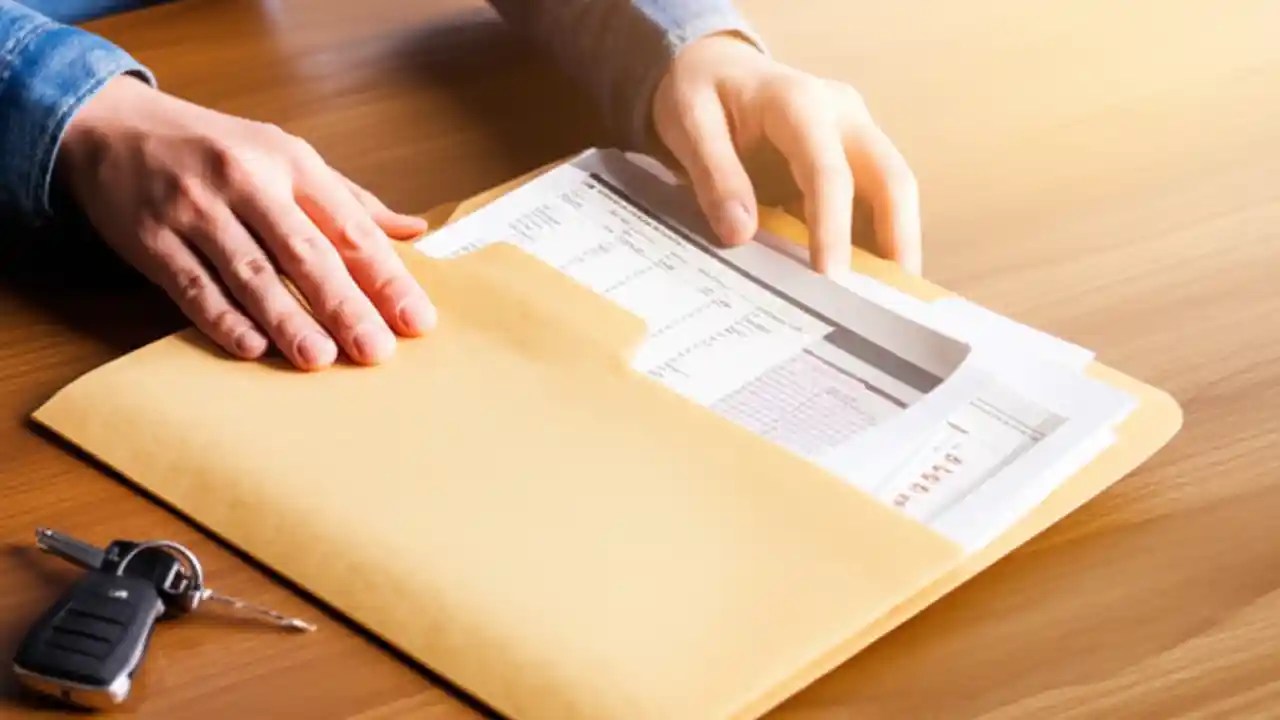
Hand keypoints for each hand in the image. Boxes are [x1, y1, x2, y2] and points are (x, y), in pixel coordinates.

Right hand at [57, 77, 434, 369]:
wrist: (114, 127)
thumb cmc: (218, 150)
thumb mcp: (287, 157)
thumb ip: (350, 200)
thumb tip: (415, 231)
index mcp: (291, 162)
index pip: (350, 228)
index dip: (386, 277)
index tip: (416, 321)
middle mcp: (246, 181)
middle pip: (303, 252)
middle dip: (343, 304)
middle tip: (375, 350)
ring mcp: (195, 209)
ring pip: (249, 272)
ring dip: (286, 317)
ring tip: (319, 357)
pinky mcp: (151, 238)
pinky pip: (192, 285)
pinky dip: (221, 318)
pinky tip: (251, 347)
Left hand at [653, 34, 921, 274]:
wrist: (713, 65)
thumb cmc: (701, 91)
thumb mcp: (688, 122)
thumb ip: (714, 174)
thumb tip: (739, 233)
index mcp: (799, 101)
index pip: (828, 171)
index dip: (833, 227)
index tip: (830, 279)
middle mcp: (842, 114)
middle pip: (890, 178)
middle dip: (898, 239)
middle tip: (890, 300)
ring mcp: (854, 133)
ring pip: (894, 189)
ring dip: (896, 244)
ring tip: (887, 300)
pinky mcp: (852, 155)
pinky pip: (875, 199)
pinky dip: (877, 239)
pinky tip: (866, 281)